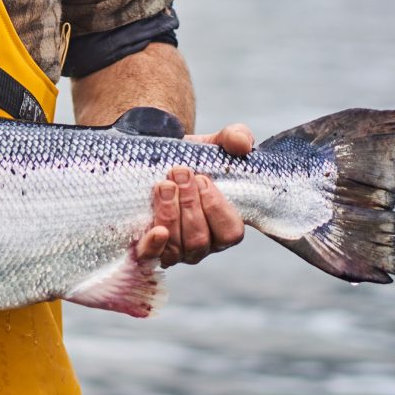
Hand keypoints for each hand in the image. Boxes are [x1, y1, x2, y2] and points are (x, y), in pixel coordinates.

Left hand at [133, 123, 251, 267]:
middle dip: (189, 204)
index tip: (202, 179)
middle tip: (179, 173)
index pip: (229, 232)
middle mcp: (204, 244)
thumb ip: (235, 138)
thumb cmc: (194, 159)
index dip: (216, 207)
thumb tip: (242, 144)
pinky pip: (152, 256)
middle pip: (200, 239)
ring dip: (171, 214)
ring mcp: (177, 250)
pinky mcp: (152, 248)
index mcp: (224, 226)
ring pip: (178, 246)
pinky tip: (157, 230)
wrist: (158, 160)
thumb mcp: (215, 143)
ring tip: (164, 185)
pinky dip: (155, 246)